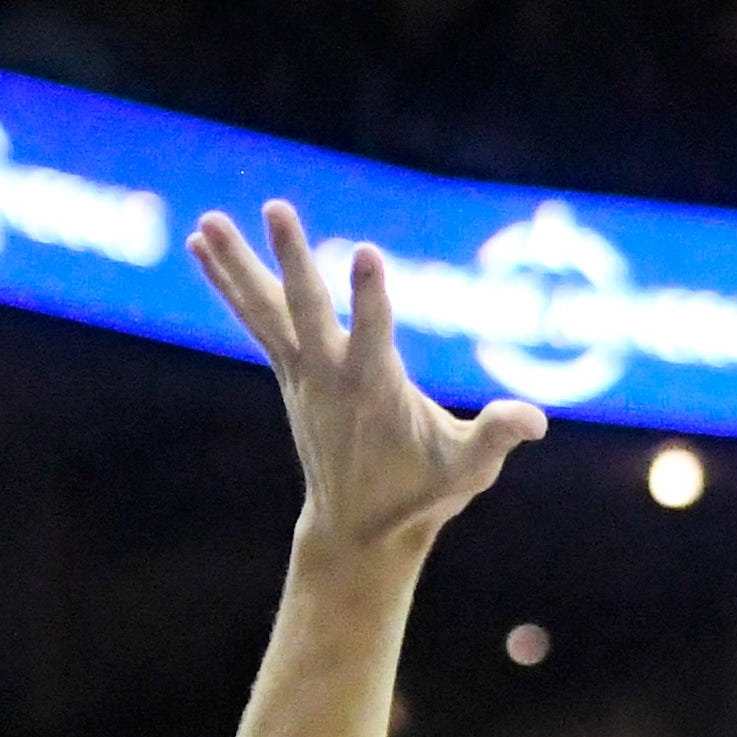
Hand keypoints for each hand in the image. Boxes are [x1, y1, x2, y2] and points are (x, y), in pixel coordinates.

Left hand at [191, 200, 542, 557]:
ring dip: (237, 264)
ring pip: (265, 309)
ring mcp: (302, 374)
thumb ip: (497, 437)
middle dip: (294, 258)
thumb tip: (534, 420)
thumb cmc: (422, 493)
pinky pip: (256, 319)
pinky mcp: (290, 372)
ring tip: (208, 221)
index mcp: (376, 392)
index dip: (371, 296)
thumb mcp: (469, 470)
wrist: (359, 530)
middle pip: (307, 309)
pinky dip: (230, 283)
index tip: (365, 252)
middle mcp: (330, 377)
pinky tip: (203, 246)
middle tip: (276, 206)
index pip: (374, 336)